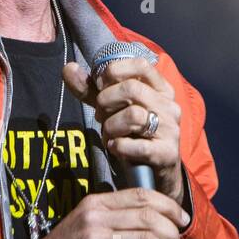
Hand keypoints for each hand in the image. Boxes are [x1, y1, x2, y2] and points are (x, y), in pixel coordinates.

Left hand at [63, 56, 183, 204]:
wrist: (152, 173)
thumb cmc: (132, 134)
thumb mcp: (111, 108)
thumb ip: (91, 89)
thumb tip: (68, 68)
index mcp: (160, 89)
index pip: (141, 64)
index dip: (114, 72)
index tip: (102, 86)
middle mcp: (169, 106)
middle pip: (131, 89)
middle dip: (106, 102)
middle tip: (101, 116)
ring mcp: (170, 129)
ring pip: (133, 115)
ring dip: (111, 126)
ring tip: (110, 134)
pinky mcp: (166, 153)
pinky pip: (134, 145)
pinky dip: (118, 146)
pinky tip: (116, 147)